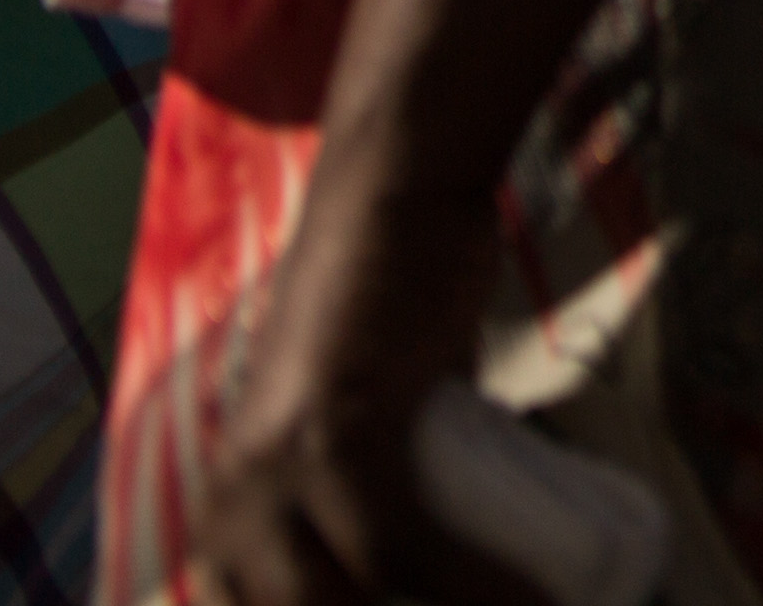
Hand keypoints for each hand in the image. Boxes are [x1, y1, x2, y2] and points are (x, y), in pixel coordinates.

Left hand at [181, 192, 545, 605]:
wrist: (395, 197)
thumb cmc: (391, 300)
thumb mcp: (362, 419)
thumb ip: (378, 484)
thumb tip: (441, 548)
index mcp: (230, 508)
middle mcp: (228, 503)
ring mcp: (272, 471)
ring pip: (343, 600)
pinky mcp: (334, 436)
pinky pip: (402, 546)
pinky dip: (475, 587)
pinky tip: (534, 603)